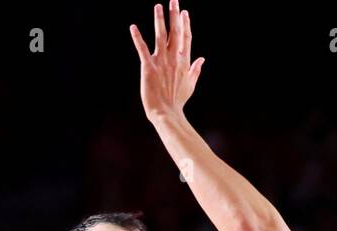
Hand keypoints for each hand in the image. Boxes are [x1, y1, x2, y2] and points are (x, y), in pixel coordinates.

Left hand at [130, 0, 203, 121]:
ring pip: (160, 36)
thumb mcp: (190, 85)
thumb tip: (202, 58)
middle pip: (175, 32)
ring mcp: (161, 62)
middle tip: (174, 0)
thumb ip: (195, 70)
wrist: (166, 113)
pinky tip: (133, 27)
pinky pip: (142, 49)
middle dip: (174, 15)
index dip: (185, 24)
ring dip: (159, 20)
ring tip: (158, 6)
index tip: (185, 12)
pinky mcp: (148, 67)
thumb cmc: (178, 101)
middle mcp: (174, 59)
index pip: (186, 38)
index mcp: (184, 62)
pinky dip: (137, 37)